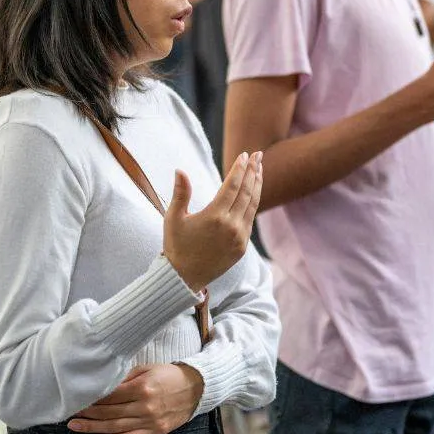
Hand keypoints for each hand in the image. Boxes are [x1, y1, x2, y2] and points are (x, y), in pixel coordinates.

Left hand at [68, 363, 203, 433]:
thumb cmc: (169, 375)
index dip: (93, 397)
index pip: (111, 395)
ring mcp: (150, 421)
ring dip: (93, 428)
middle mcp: (145, 406)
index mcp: (142, 387)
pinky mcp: (154, 431)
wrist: (196, 388)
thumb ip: (126, 376)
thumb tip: (105, 383)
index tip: (77, 397)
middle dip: (87, 413)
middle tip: (69, 413)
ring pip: (116, 427)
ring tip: (75, 426)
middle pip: (110, 412)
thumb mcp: (148, 368)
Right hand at [164, 152, 261, 292]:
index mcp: (214, 216)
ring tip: (260, 169)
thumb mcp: (173, 218)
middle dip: (254, 171)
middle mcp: (231, 226)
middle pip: (247, 192)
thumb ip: (180, 193)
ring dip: (257, 185)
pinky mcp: (242, 247)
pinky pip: (250, 220)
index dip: (240, 168)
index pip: (232, 185)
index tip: (246, 155)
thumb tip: (180, 170)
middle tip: (258, 155)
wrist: (184, 277)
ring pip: (253, 205)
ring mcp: (239, 237)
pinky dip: (253, 203)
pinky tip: (254, 193)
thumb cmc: (176, 245)